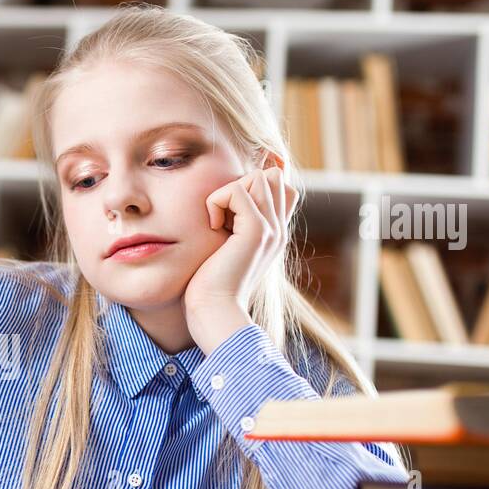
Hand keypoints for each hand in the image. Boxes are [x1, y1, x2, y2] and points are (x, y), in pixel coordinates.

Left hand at [185, 166, 297, 352]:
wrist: (214, 312)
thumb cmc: (208, 289)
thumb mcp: (222, 252)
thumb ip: (230, 230)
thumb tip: (218, 209)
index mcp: (273, 234)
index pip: (279, 186)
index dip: (252, 188)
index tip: (228, 216)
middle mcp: (278, 230)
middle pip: (272, 176)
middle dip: (241, 186)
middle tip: (223, 218)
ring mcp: (272, 229)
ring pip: (259, 177)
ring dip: (229, 193)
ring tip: (219, 223)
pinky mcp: (257, 231)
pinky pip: (237, 190)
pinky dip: (217, 201)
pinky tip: (213, 228)